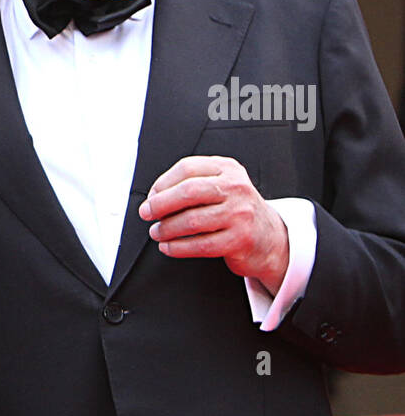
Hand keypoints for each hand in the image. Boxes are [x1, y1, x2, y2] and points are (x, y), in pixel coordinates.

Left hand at [140, 156, 288, 294]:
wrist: (269, 237)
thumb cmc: (235, 211)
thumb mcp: (221, 186)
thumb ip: (192, 184)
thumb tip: (154, 197)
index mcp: (228, 169)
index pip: (188, 168)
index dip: (163, 183)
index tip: (151, 197)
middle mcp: (236, 188)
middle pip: (188, 192)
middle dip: (160, 204)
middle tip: (146, 214)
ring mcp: (240, 214)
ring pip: (191, 221)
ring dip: (166, 229)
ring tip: (157, 232)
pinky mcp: (239, 240)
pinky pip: (199, 245)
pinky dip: (177, 247)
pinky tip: (168, 247)